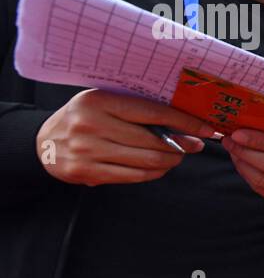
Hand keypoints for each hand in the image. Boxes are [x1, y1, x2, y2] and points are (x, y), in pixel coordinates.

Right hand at [35, 89, 214, 185]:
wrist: (43, 143)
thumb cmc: (83, 119)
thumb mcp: (103, 103)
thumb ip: (136, 110)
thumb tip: (183, 123)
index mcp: (98, 101)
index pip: (152, 112)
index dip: (184, 122)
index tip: (206, 128)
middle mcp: (91, 125)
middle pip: (152, 140)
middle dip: (181, 145)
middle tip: (195, 145)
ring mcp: (87, 151)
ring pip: (145, 160)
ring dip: (170, 160)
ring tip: (178, 156)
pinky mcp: (87, 172)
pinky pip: (133, 176)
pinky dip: (154, 173)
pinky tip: (160, 168)